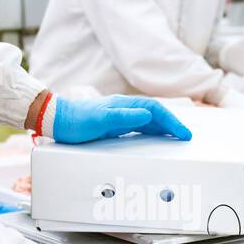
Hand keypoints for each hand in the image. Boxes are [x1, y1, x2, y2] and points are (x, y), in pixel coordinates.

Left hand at [51, 95, 191, 143]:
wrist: (57, 121)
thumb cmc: (76, 120)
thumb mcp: (100, 119)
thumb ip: (124, 116)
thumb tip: (148, 115)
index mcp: (124, 105)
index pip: (155, 110)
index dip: (171, 121)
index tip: (183, 133)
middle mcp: (124, 109)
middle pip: (155, 114)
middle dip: (172, 124)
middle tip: (186, 137)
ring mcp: (120, 116)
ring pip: (149, 121)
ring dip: (164, 128)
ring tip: (177, 138)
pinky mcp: (114, 125)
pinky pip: (140, 127)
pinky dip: (152, 132)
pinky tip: (156, 138)